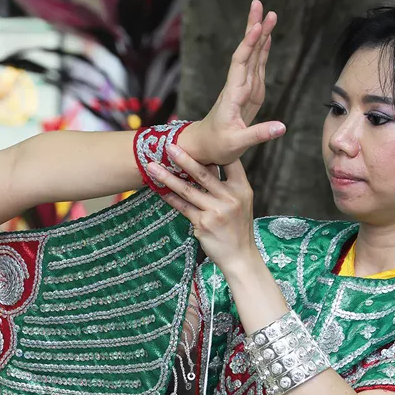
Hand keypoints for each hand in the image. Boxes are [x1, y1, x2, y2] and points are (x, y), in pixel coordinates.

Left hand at [148, 145, 263, 275]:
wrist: (240, 256)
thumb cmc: (238, 227)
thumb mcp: (242, 202)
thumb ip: (228, 184)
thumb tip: (208, 164)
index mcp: (242, 189)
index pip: (228, 163)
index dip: (213, 150)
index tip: (196, 138)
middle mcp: (230, 198)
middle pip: (204, 174)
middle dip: (184, 159)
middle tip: (169, 146)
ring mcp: (216, 211)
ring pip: (188, 190)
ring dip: (168, 177)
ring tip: (152, 166)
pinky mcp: (203, 224)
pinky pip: (182, 207)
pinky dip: (170, 197)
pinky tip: (159, 189)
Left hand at [183, 1, 280, 164]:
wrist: (205, 147)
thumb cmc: (217, 146)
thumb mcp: (236, 143)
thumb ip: (258, 134)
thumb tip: (282, 127)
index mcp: (233, 95)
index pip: (240, 64)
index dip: (249, 45)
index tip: (257, 27)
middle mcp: (237, 86)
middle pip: (246, 52)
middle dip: (253, 29)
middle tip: (259, 5)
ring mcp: (243, 88)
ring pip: (252, 56)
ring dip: (259, 35)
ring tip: (268, 14)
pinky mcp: (249, 93)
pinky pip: (256, 67)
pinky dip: (262, 51)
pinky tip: (266, 38)